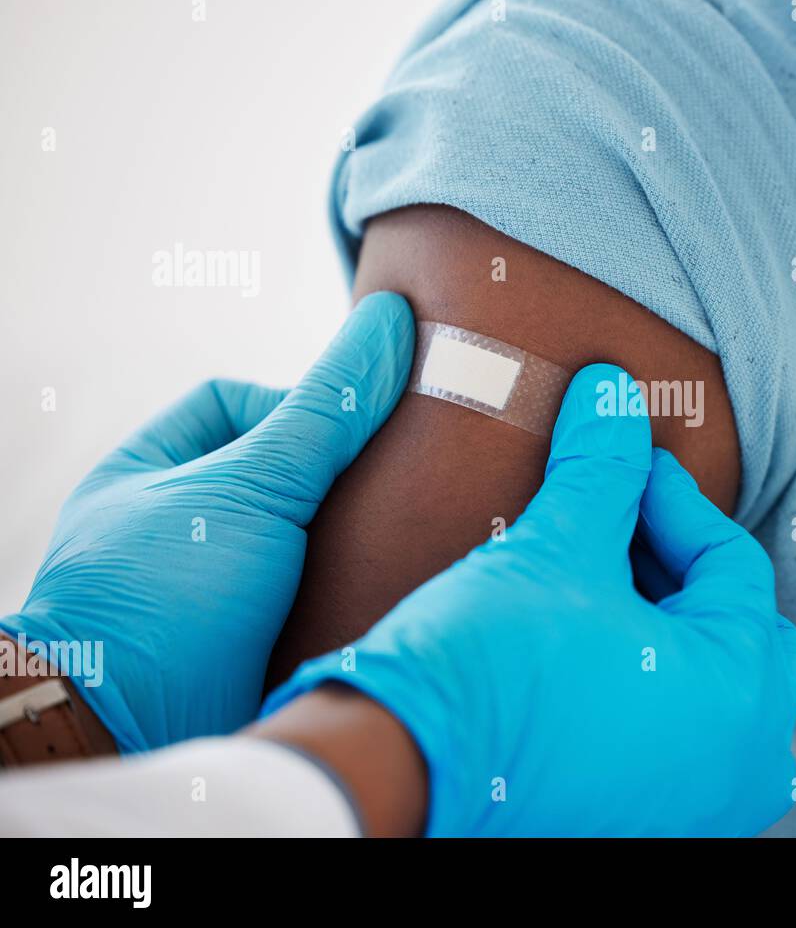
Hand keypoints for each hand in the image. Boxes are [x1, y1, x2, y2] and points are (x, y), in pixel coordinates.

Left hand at [0, 292, 414, 751]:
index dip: (299, 404)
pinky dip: (347, 591)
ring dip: (352, 538)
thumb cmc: (166, 593)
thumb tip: (388, 319)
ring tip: (406, 535)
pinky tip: (388, 588)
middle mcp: (178, 526)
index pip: (235, 402)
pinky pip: (310, 599)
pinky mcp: (247, 644)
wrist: (130, 735)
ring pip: (301, 539)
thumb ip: (326, 408)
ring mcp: (211, 588)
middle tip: (399, 480)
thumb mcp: (252, 483)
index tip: (353, 428)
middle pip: (277, 472)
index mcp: (152, 471)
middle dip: (338, 475)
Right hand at [265, 363, 795, 835]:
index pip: (733, 563)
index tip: (628, 464)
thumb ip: (602, 468)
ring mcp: (700, 807)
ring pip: (710, 688)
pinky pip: (676, 737)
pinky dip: (648, 685)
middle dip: (683, 569)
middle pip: (738, 629)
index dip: (675, 499)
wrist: (399, 775)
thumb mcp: (556, 550)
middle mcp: (741, 761)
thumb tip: (612, 393)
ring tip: (600, 580)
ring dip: (665, 627)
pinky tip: (589, 647)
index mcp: (741, 690)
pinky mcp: (646, 826)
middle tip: (623, 528)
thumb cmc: (489, 671)